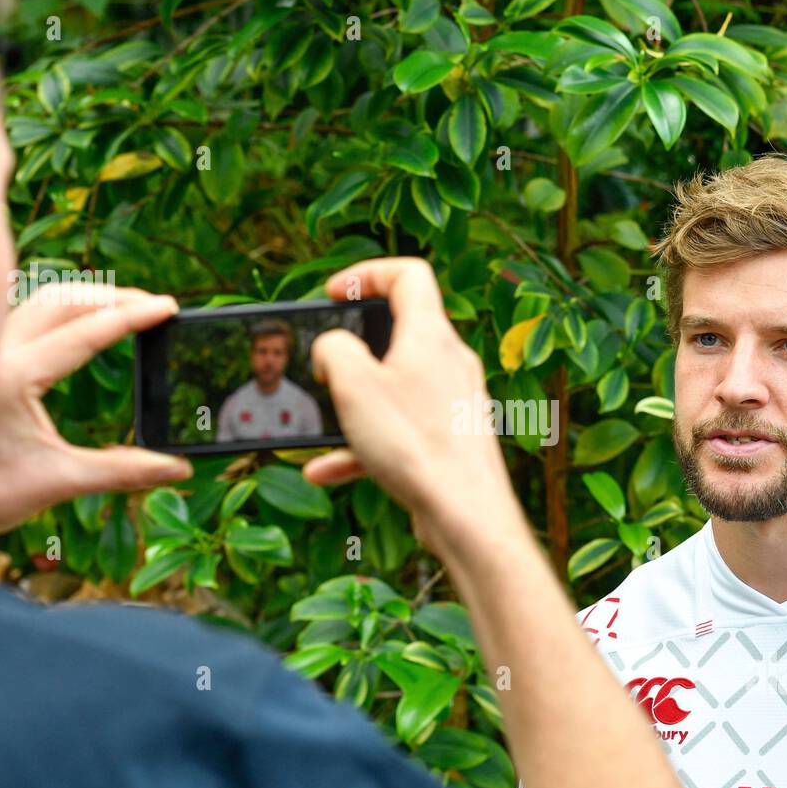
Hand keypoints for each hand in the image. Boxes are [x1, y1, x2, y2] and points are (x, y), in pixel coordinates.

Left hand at [0, 283, 192, 540]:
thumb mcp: (59, 482)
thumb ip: (124, 471)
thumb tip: (179, 469)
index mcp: (13, 377)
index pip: (86, 332)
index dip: (133, 316)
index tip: (169, 306)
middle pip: (62, 299)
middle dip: (113, 296)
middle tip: (154, 304)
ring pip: (38, 301)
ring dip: (84, 298)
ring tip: (124, 308)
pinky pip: (20, 316)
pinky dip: (57, 311)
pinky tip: (78, 324)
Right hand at [302, 257, 525, 555]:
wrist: (466, 514)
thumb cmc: (416, 444)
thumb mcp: (354, 384)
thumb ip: (334, 349)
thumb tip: (332, 348)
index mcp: (430, 335)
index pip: (409, 275)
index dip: (368, 273)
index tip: (334, 292)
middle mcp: (449, 362)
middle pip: (400, 331)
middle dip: (355, 344)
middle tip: (325, 358)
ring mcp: (452, 402)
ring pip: (394, 388)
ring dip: (353, 402)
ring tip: (321, 418)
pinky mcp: (449, 440)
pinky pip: (399, 430)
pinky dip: (363, 444)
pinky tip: (326, 469)